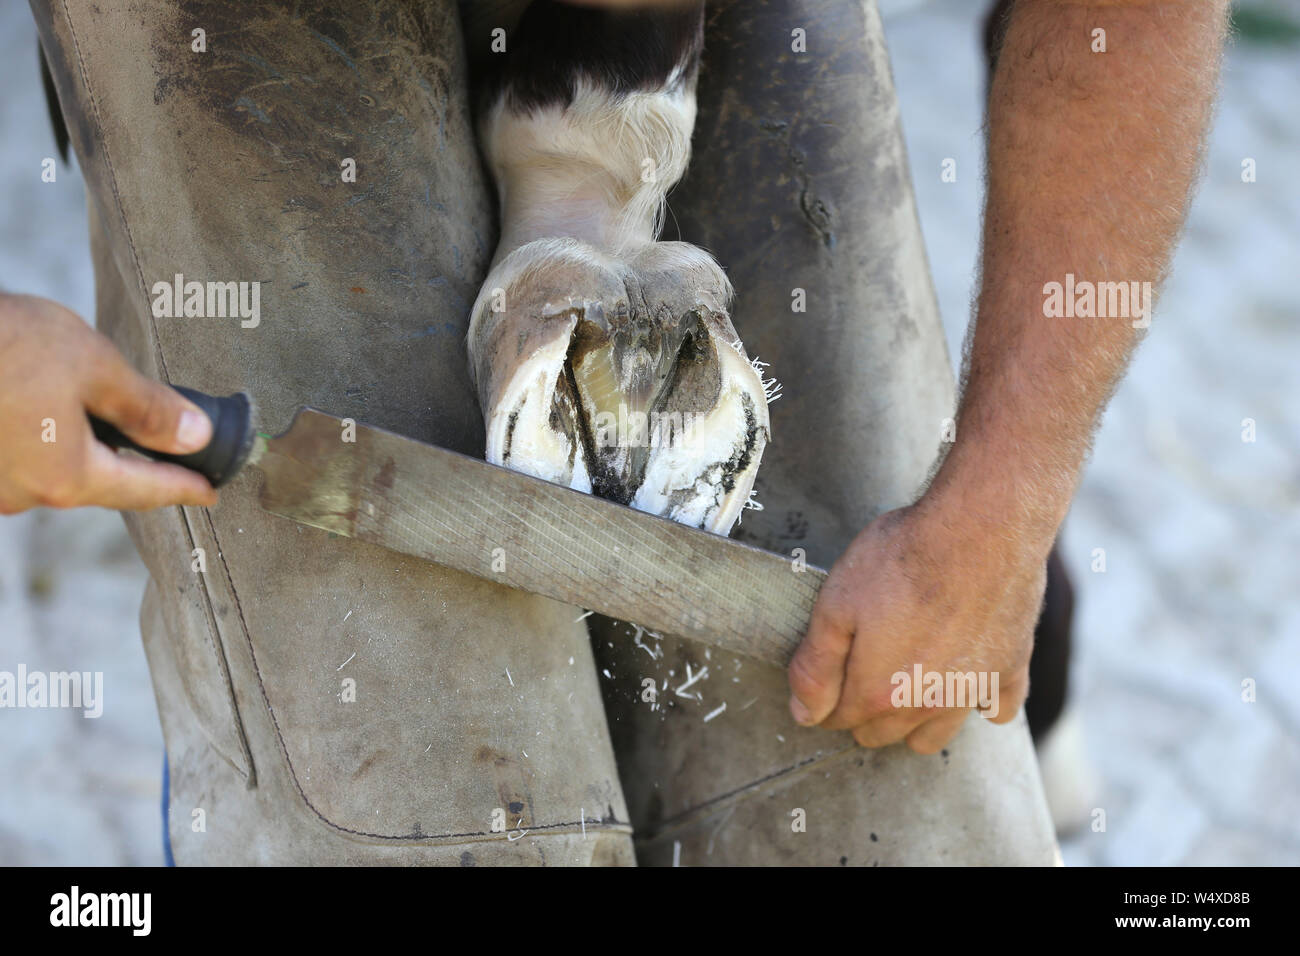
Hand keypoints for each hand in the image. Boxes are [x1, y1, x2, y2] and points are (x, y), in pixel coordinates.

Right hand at [0, 293, 217, 513]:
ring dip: (78, 446)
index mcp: (66, 477)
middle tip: (165, 447)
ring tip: (90, 409)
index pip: (144, 489)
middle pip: (97, 482)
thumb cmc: (3, 343)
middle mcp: (23, 494)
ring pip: (52, 470)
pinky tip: (39, 404)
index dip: (183, 488)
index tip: (210, 494)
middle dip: (129, 461)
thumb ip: (148, 409)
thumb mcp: (94, 366)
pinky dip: (39, 437)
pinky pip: (18, 458)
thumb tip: (194, 436)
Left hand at [787, 496, 1049, 752]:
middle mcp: (927, 704)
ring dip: (913, 720)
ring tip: (906, 679)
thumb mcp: (835, 604)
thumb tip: (804, 713)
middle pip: (881, 734)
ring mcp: (973, 690)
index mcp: (879, 692)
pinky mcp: (1012, 669)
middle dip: (863, 711)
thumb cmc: (905, 557)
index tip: (827, 671)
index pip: (837, 719)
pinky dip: (979, 702)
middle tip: (861, 666)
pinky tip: (965, 674)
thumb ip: (816, 666)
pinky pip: (996, 708)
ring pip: (933, 736)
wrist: (981, 526)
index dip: (824, 698)